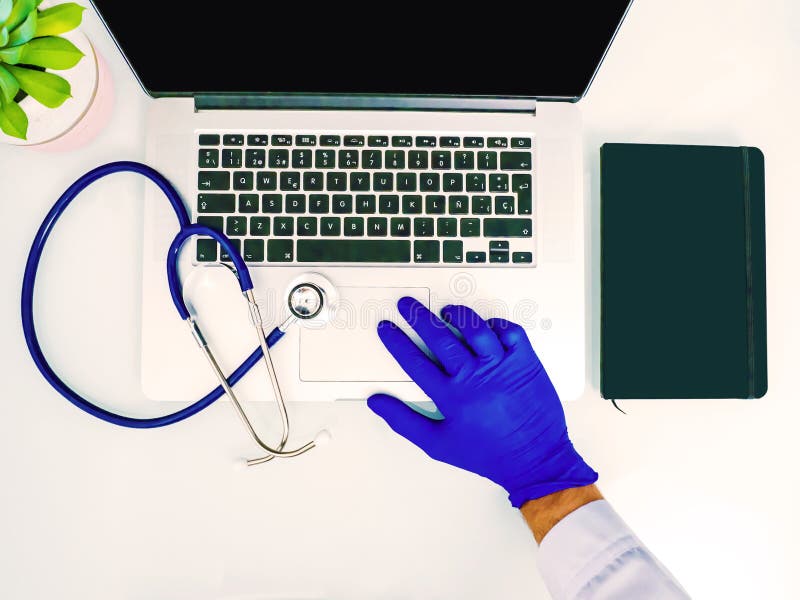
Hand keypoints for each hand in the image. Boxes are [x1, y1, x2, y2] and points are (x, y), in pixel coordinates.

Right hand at [367, 297, 596, 506]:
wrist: (535, 460)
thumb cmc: (488, 454)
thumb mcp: (438, 444)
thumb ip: (404, 421)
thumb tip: (378, 403)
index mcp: (451, 396)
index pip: (414, 361)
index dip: (396, 341)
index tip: (387, 328)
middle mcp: (474, 377)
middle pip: (439, 337)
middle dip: (418, 317)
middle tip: (407, 304)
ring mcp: (501, 367)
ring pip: (475, 328)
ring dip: (457, 315)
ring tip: (447, 311)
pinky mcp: (525, 363)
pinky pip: (510, 332)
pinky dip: (498, 325)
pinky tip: (488, 326)